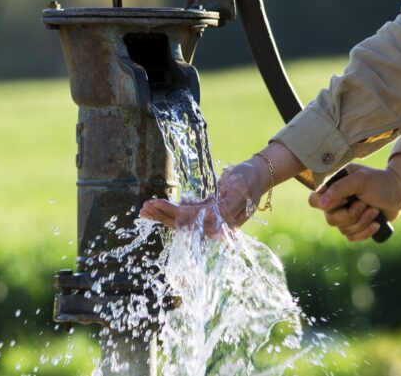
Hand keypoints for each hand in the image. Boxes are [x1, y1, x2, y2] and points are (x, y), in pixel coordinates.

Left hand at [140, 142, 306, 230]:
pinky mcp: (206, 214)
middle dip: (162, 216)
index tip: (156, 204)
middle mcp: (215, 226)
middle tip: (144, 208)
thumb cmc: (248, 179)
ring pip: (181, 222)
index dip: (172, 213)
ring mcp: (210, 221)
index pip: (191, 220)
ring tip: (144, 209)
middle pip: (183, 224)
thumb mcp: (238, 188)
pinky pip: (185, 216)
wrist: (257, 175)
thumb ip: (225, 207)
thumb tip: (207, 220)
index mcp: (223, 222)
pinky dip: (169, 211)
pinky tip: (155, 208)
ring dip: (162, 215)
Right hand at [309, 153, 400, 241]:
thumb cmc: (380, 182)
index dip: (324, 205)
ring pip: (342, 229)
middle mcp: (335, 202)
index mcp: (333, 187)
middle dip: (351, 215)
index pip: (314, 200)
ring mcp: (344, 215)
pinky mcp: (354, 226)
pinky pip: (351, 237)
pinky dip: (365, 232)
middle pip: (330, 219)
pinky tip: (376, 223)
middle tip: (364, 204)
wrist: (399, 193)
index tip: (343, 201)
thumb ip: (339, 188)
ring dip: (362, 222)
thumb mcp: (361, 180)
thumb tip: (321, 205)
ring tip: (374, 211)